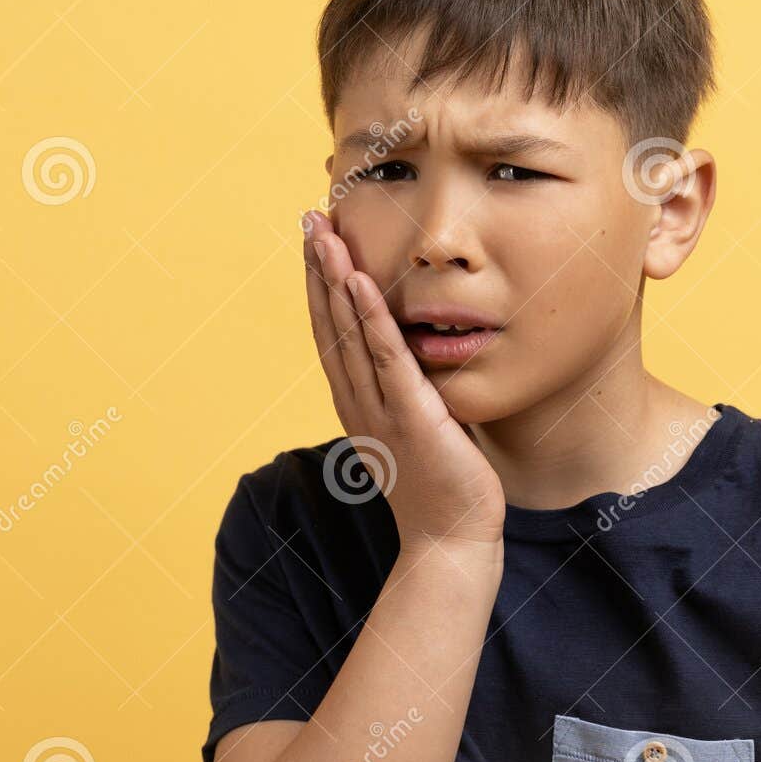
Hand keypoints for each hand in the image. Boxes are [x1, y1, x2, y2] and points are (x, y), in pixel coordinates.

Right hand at [302, 210, 505, 546]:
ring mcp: (379, 410)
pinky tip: (361, 281)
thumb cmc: (444, 487)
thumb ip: (414, 389)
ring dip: (334, 281)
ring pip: (349, 334)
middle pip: (329, 323)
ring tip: (323, 235)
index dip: (321, 285)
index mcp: (359, 404)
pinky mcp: (411, 418)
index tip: (317, 240)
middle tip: (308, 218)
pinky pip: (387, 359)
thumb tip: (422, 352)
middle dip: (318, 269)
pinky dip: (370, 318)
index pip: (332, 332)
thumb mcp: (422, 425)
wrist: (452, 543)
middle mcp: (359, 403)